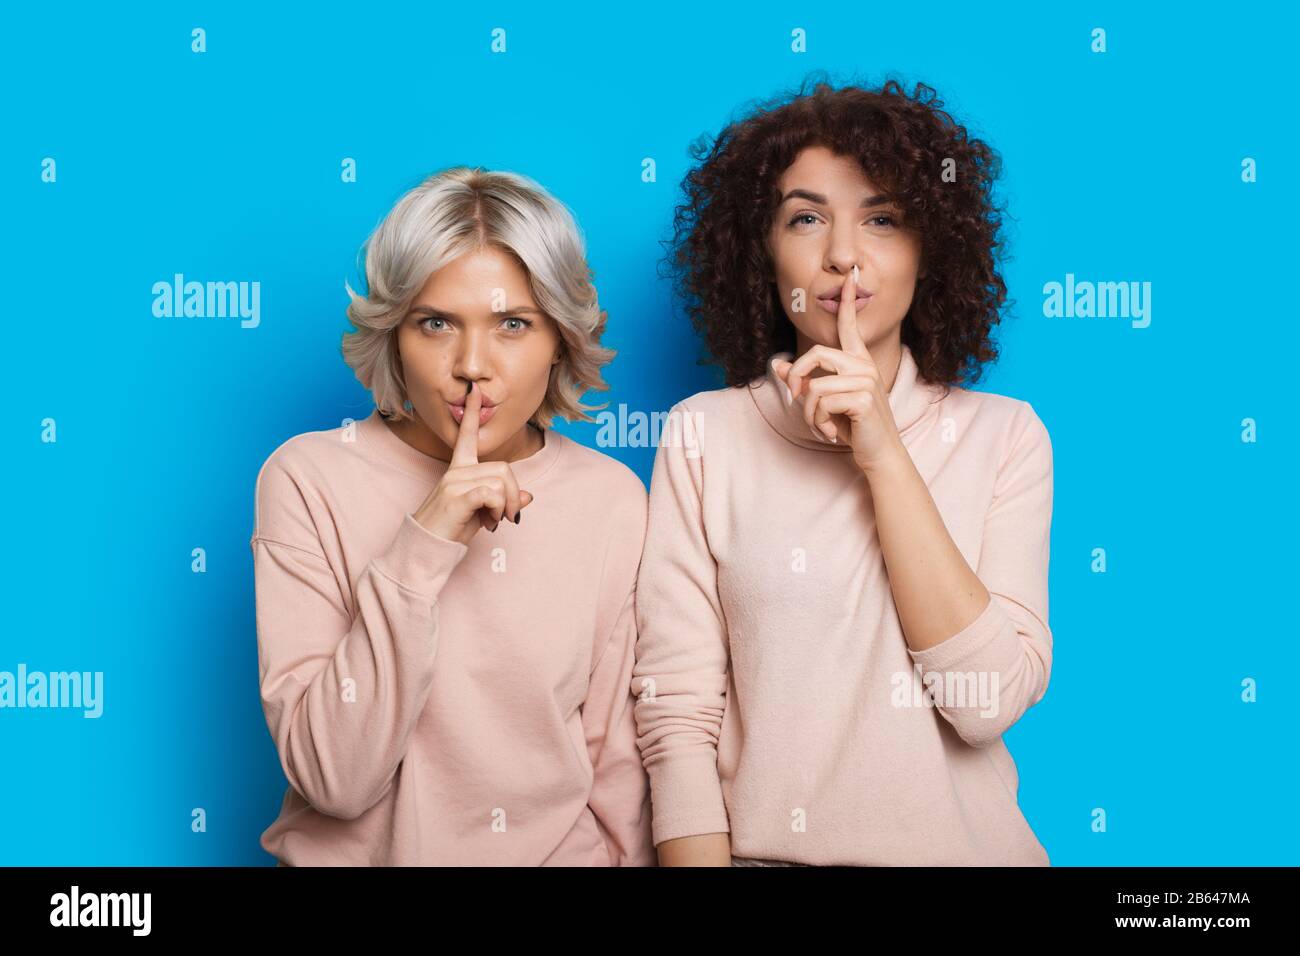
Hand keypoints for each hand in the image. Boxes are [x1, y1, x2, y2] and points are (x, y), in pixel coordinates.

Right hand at [412, 381, 533, 544]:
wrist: (428, 548)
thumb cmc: (452, 529)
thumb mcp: (483, 512)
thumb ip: (503, 500)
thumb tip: (528, 496)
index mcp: (459, 469)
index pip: (466, 435)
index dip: (471, 412)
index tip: (475, 389)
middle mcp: (456, 471)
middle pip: (504, 468)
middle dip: (513, 494)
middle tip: (509, 517)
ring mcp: (454, 482)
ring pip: (501, 480)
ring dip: (507, 504)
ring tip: (497, 521)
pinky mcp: (457, 497)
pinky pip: (492, 493)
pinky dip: (500, 509)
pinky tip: (491, 523)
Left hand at [772, 266, 904, 473]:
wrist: (878, 454)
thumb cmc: (854, 427)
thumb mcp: (825, 402)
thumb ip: (804, 382)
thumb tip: (776, 365)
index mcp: (858, 362)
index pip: (849, 327)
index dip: (847, 302)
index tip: (848, 279)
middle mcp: (864, 366)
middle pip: (815, 353)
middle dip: (796, 379)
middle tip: (794, 401)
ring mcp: (866, 381)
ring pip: (814, 386)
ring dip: (807, 412)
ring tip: (819, 426)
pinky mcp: (863, 399)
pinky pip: (821, 402)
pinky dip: (818, 422)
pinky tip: (830, 433)